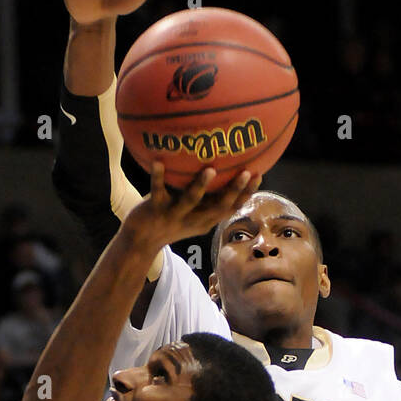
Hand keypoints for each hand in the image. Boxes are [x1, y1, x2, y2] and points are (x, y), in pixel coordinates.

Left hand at [125, 163, 261, 249]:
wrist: (141, 239)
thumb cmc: (169, 217)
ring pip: (191, 202)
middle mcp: (193, 219)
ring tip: (210, 170)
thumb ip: (205, 195)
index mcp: (205, 219)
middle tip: (248, 172)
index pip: (231, 208)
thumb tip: (219, 165)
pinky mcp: (155, 210)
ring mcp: (175, 216)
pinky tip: (157, 161)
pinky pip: (157, 191)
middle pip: (218, 207)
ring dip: (201, 186)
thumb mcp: (192, 210)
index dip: (246, 194)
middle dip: (234, 190)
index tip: (260, 174)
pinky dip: (157, 177)